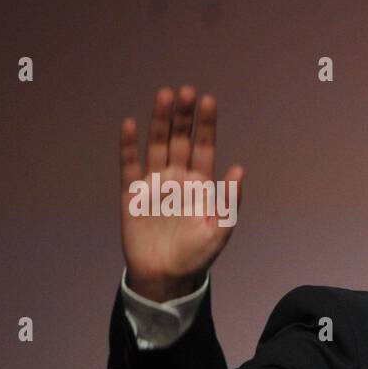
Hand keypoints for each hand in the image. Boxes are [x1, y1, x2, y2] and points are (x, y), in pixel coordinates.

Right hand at [120, 84, 243, 301]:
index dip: (206, 125)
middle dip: (183, 116)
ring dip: (159, 122)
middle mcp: (177, 178)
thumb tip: (239, 169)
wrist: (167, 277)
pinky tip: (130, 124)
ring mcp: (154, 183)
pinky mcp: (132, 193)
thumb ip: (229, 200)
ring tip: (164, 96)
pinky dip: (129, 146)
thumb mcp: (220, 229)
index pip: (204, 147)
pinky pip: (129, 165)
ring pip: (156, 145)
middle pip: (179, 139)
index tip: (208, 100)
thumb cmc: (197, 254)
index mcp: (200, 184)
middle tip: (186, 91)